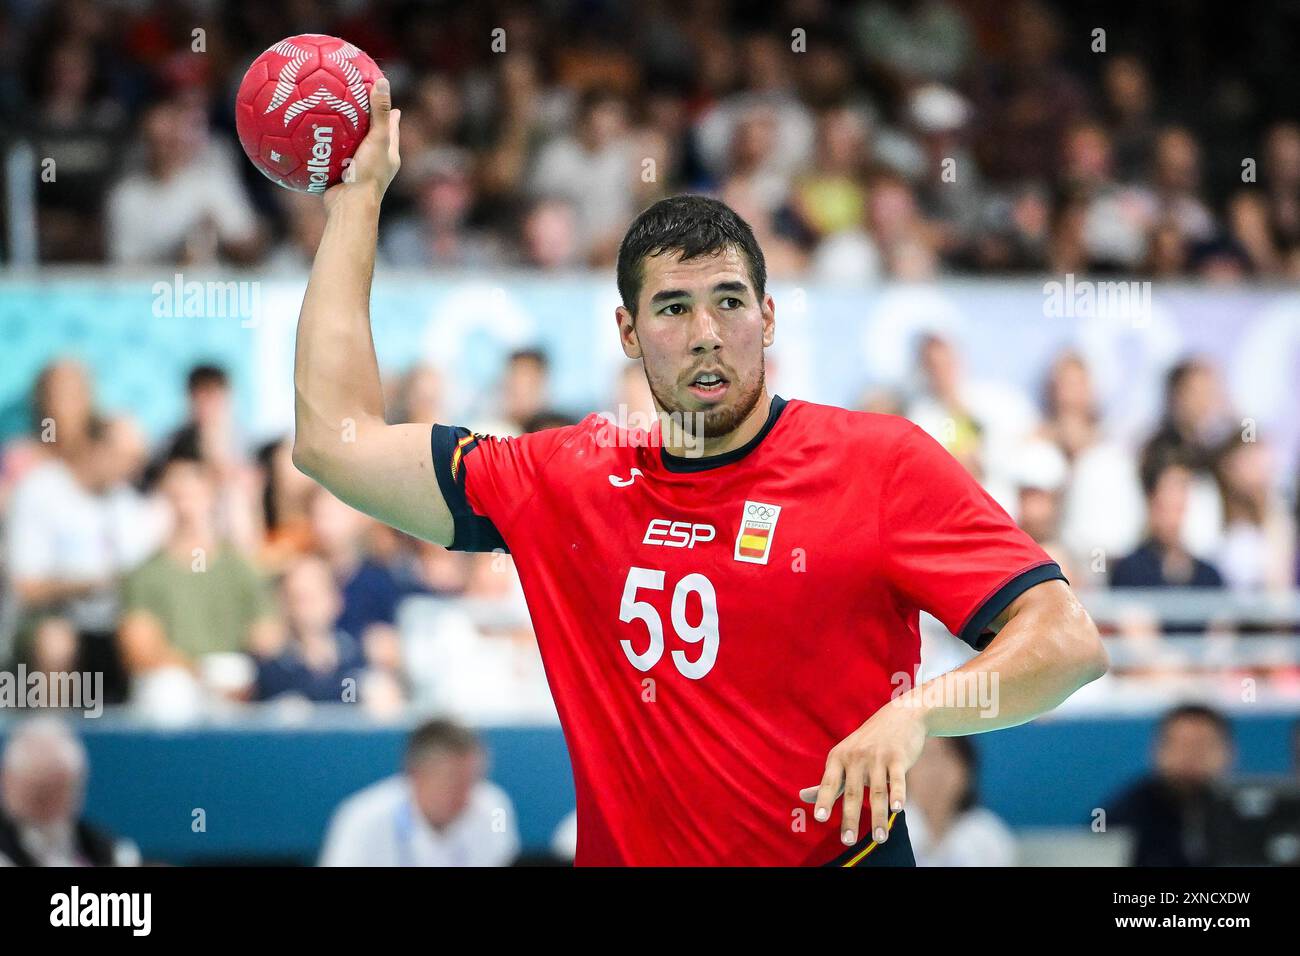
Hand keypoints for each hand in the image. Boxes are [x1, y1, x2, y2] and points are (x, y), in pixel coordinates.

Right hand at [324, 76, 400, 211]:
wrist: (349, 207)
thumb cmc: (367, 174)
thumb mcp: (377, 139)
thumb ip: (378, 112)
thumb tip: (382, 81)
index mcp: (388, 155)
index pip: (391, 126)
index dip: (388, 110)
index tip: (382, 93)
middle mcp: (374, 163)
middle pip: (369, 136)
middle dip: (363, 120)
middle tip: (353, 100)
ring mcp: (356, 171)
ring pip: (347, 147)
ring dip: (338, 133)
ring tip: (325, 114)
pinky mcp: (339, 178)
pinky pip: (328, 158)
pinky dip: (320, 147)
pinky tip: (305, 137)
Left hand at [799, 698, 927, 846]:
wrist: (899, 716)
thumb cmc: (868, 743)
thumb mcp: (844, 756)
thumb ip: (828, 781)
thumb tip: (802, 797)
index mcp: (838, 757)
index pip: (828, 783)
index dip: (824, 800)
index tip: (819, 818)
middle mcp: (855, 757)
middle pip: (852, 793)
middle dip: (850, 818)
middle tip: (848, 841)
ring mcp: (877, 757)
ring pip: (876, 792)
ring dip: (879, 817)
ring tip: (880, 838)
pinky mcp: (898, 757)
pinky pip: (897, 780)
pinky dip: (897, 794)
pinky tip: (898, 809)